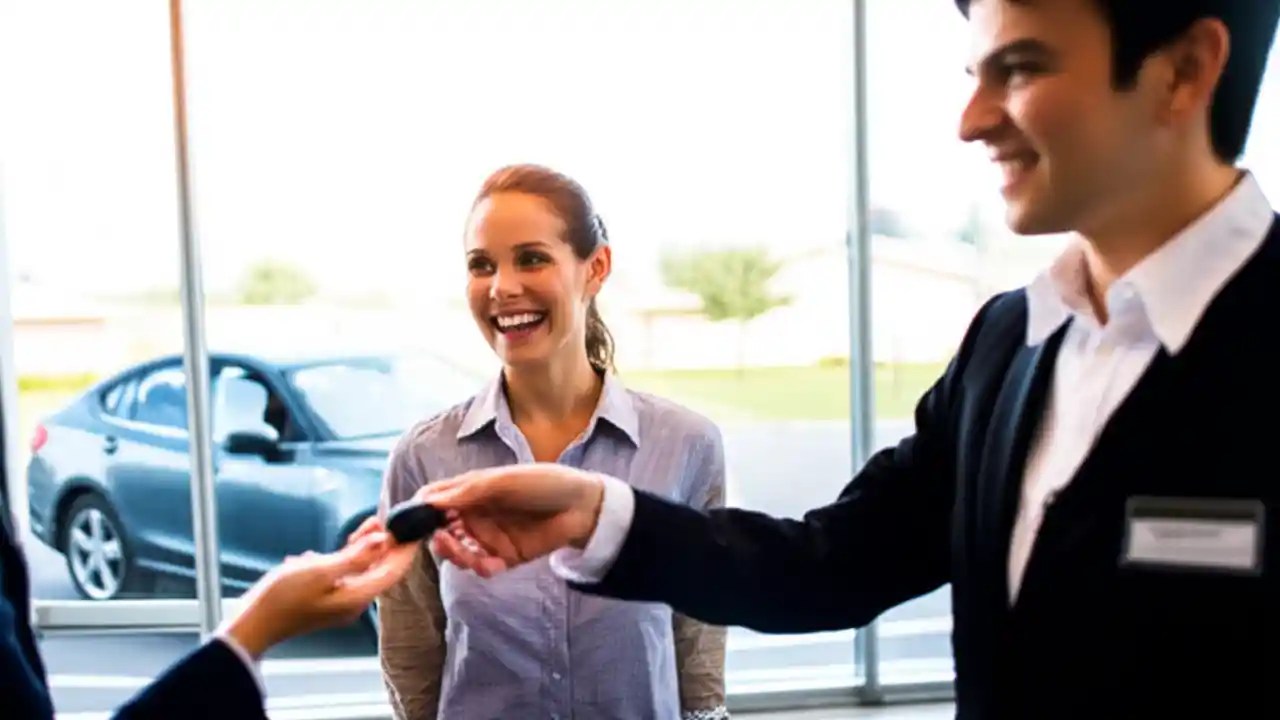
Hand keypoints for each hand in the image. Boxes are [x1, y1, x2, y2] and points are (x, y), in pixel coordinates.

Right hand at [220, 527, 418, 657]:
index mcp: (358, 596)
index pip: (393, 571)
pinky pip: (345, 574)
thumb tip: (383, 540)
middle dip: (387, 544)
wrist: (253, 622)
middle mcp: (354, 601)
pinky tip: (335, 547)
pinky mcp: (326, 597)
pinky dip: (345, 557)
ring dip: (366, 547)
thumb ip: (355, 556)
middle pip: (380, 569)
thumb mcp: (321, 570)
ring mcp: (339, 601)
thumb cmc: (283, 597)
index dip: (406, 549)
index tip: (415, 529)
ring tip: (368, 525)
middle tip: (390, 520)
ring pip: (363, 569)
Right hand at [414, 463, 604, 576]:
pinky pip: (482, 567)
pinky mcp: (504, 556)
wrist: (583, 507)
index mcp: (470, 490)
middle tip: (446, 543)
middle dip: (440, 541)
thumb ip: (468, 492)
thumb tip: (428, 500)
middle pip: (441, 532)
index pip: (434, 500)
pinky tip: (493, 565)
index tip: (414, 524)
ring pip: (459, 553)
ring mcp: (489, 536)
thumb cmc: (545, 483)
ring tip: (474, 559)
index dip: (420, 512)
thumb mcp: (505, 481)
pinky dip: (482, 568)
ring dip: (460, 558)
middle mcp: (475, 513)